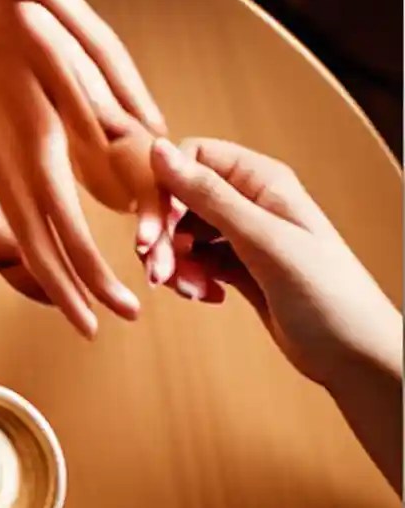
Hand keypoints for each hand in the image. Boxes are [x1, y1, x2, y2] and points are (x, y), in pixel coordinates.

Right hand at [0, 0, 165, 337]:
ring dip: (110, 208)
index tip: (36, 302)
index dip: (8, 253)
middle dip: (72, 260)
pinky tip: (154, 171)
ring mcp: (25, 42)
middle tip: (105, 319)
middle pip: (38, 188)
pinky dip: (126, 114)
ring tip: (139, 270)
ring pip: (78, 143)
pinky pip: (100, 60)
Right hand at [150, 137, 400, 387]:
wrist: (355, 357)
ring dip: (175, 261)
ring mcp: (244, 237)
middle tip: (159, 272)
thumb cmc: (328, 296)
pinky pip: (195, 261)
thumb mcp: (262, 240)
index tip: (152, 232)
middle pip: (180, 199)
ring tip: (190, 290)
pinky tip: (206, 296)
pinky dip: (190, 278)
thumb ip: (209, 196)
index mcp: (263, 181)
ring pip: (183, 234)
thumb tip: (159, 151)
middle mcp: (251, 202)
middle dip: (164, 236)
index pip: (192, 159)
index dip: (164, 191)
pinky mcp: (238, 269)